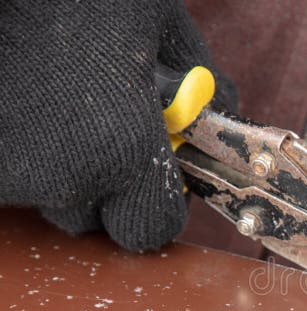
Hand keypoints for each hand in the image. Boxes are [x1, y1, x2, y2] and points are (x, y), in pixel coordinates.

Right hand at [0, 0, 233, 250]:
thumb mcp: (155, 21)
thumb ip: (196, 78)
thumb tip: (219, 107)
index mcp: (124, 148)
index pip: (153, 227)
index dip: (159, 201)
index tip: (156, 173)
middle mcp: (66, 176)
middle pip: (97, 217)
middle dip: (107, 185)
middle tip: (102, 132)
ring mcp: (10, 175)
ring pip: (49, 198)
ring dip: (61, 168)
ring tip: (59, 109)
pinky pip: (12, 178)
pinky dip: (22, 153)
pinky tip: (25, 106)